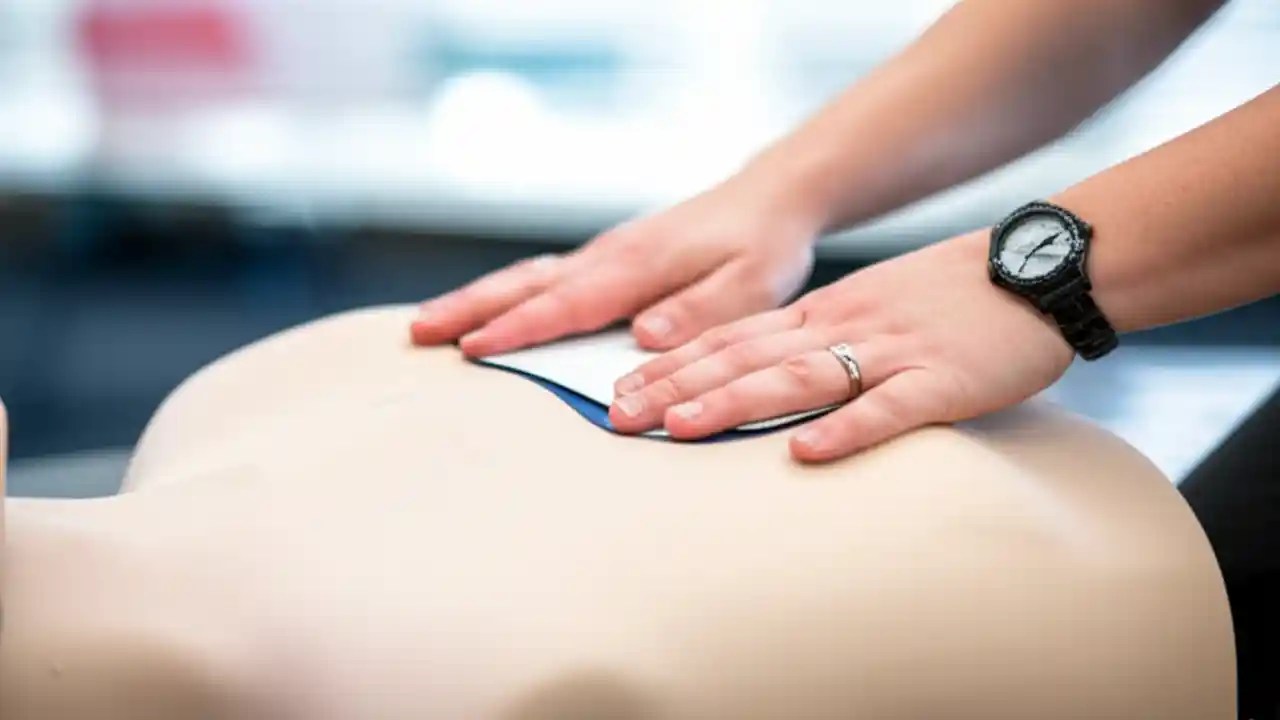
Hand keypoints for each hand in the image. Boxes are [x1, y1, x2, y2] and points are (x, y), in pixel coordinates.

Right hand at [410, 176, 820, 355]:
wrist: (769, 199)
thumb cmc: (763, 247)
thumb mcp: (751, 285)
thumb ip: (698, 312)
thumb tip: (641, 336)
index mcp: (639, 267)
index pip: (569, 304)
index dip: (520, 329)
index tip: (474, 347)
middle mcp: (611, 257)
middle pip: (528, 285)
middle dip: (471, 308)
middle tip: (418, 332)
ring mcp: (604, 255)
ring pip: (527, 278)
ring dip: (475, 299)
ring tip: (426, 323)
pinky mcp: (607, 259)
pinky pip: (544, 277)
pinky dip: (505, 292)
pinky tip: (483, 308)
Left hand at [608, 231, 1075, 461]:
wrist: (1033, 269)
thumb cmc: (948, 296)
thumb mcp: (866, 305)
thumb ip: (813, 338)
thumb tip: (754, 373)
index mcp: (822, 314)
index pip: (731, 337)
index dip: (673, 363)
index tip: (621, 386)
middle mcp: (841, 328)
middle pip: (744, 357)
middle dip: (676, 386)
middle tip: (619, 415)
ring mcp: (889, 353)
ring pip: (797, 378)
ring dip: (734, 401)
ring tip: (681, 425)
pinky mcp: (941, 382)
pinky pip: (887, 409)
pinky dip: (844, 429)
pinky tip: (804, 451)